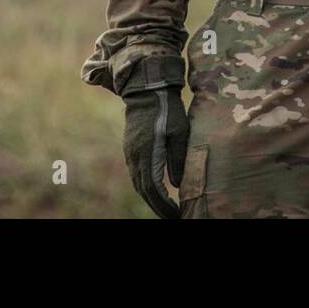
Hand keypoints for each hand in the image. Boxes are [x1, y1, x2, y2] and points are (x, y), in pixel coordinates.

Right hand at [122, 86, 189, 218]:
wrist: (146, 91)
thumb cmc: (167, 109)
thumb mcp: (178, 132)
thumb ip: (177, 158)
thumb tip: (176, 185)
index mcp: (146, 153)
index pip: (153, 188)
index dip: (163, 205)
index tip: (176, 214)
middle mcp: (134, 156)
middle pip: (143, 190)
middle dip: (157, 206)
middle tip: (172, 217)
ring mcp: (130, 153)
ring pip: (138, 183)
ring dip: (150, 198)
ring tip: (165, 208)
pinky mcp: (130, 148)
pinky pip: (136, 174)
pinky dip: (145, 187)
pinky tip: (156, 191)